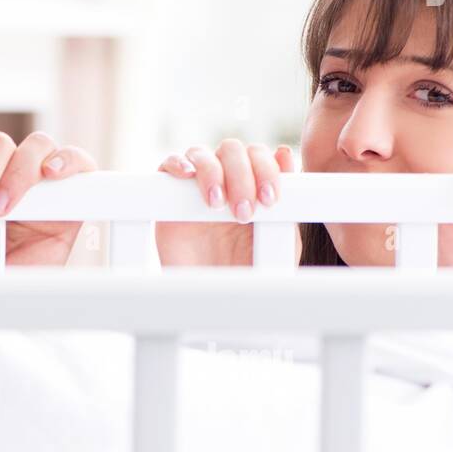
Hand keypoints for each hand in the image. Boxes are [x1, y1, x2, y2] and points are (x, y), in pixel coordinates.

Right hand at [154, 140, 296, 265]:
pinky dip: (177, 163)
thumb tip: (284, 153)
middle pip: (232, 150)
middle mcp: (224, 182)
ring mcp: (195, 188)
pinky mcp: (167, 197)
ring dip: (213, 172)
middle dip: (242, 176)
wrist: (214, 301)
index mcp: (253, 186)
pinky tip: (187, 175)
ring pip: (202, 154)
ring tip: (216, 205)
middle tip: (244, 213)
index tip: (269, 200)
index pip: (259, 156)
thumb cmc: (248, 273)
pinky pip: (166, 164)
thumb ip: (286, 202)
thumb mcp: (278, 241)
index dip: (267, 169)